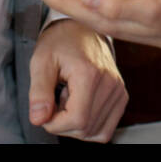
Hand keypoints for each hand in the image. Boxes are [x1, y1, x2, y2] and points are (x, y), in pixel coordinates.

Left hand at [29, 15, 127, 141]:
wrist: (80, 29)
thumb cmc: (59, 42)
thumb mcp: (41, 61)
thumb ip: (38, 92)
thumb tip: (38, 119)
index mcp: (90, 74)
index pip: (77, 120)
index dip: (55, 124)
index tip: (45, 110)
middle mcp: (110, 84)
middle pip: (86, 129)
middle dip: (63, 124)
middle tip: (55, 100)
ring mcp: (119, 91)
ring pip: (97, 133)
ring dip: (76, 125)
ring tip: (68, 99)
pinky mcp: (122, 96)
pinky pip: (106, 128)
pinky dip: (89, 126)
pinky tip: (79, 106)